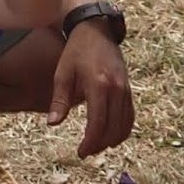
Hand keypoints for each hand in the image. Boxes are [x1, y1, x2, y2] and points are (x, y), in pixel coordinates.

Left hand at [49, 21, 134, 157]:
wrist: (97, 31)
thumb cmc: (76, 52)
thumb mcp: (62, 74)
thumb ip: (59, 100)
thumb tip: (53, 123)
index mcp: (98, 85)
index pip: (98, 122)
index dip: (90, 142)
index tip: (80, 153)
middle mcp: (116, 89)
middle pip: (113, 128)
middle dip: (100, 144)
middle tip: (86, 151)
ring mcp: (126, 89)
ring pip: (125, 125)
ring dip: (112, 140)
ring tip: (96, 146)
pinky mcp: (129, 89)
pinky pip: (130, 116)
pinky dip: (122, 130)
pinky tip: (110, 136)